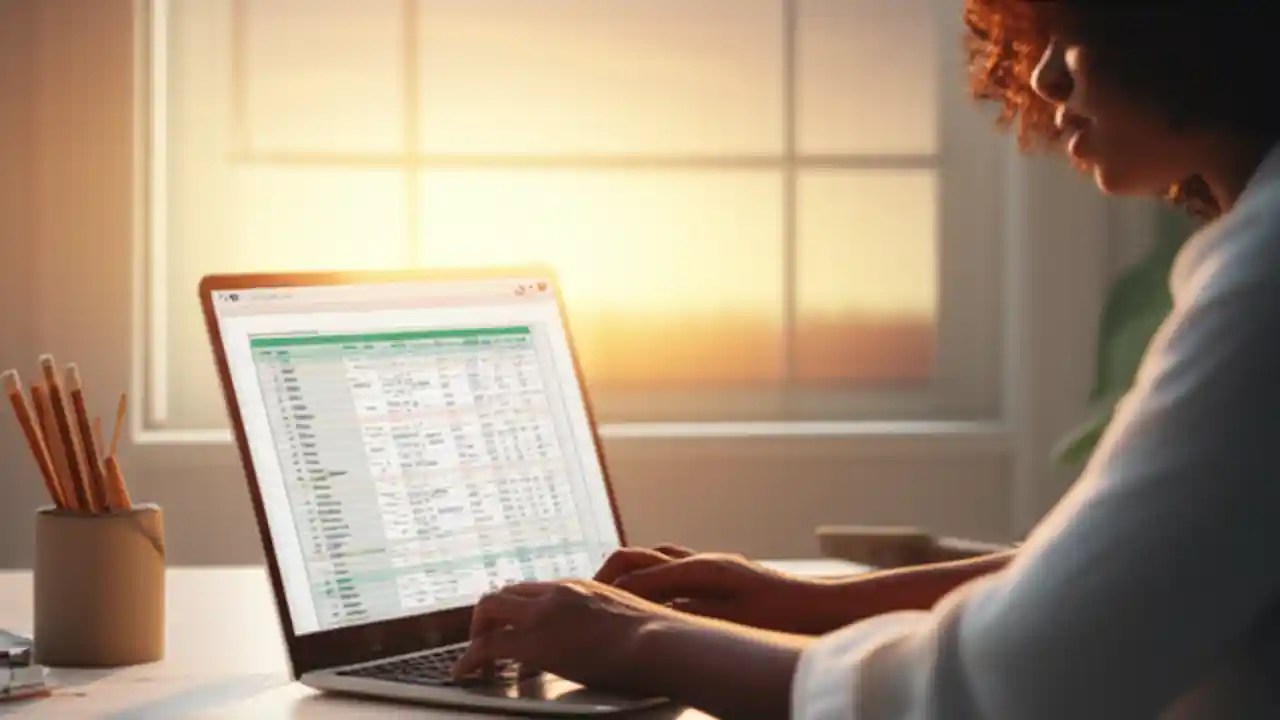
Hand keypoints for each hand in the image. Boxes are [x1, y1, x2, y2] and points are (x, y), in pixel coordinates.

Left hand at [453, 578, 679, 694]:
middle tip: (487, 641)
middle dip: (490, 617)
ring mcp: (543, 613)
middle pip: (506, 592)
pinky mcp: (533, 641)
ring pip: (489, 607)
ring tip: (475, 659)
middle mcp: (557, 592)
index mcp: (581, 587)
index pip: (536, 590)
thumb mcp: (632, 620)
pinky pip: (486, 646)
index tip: (514, 627)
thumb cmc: (661, 640)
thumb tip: (618, 641)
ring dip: (477, 632)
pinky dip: (470, 659)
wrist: (663, 643)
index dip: (519, 609)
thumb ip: (612, 623)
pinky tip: (465, 673)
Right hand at [596, 547, 829, 634]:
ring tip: (603, 595)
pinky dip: (648, 576)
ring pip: (653, 557)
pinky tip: (646, 597)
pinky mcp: (719, 573)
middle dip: (604, 574)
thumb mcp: (732, 620)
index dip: (604, 591)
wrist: (823, 606)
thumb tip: (647, 612)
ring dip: (625, 572)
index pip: (636, 576)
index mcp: (700, 569)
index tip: (576, 605)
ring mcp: (710, 564)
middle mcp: (701, 560)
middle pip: (636, 556)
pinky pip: (671, 566)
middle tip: (579, 596)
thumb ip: (687, 613)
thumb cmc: (783, 616)